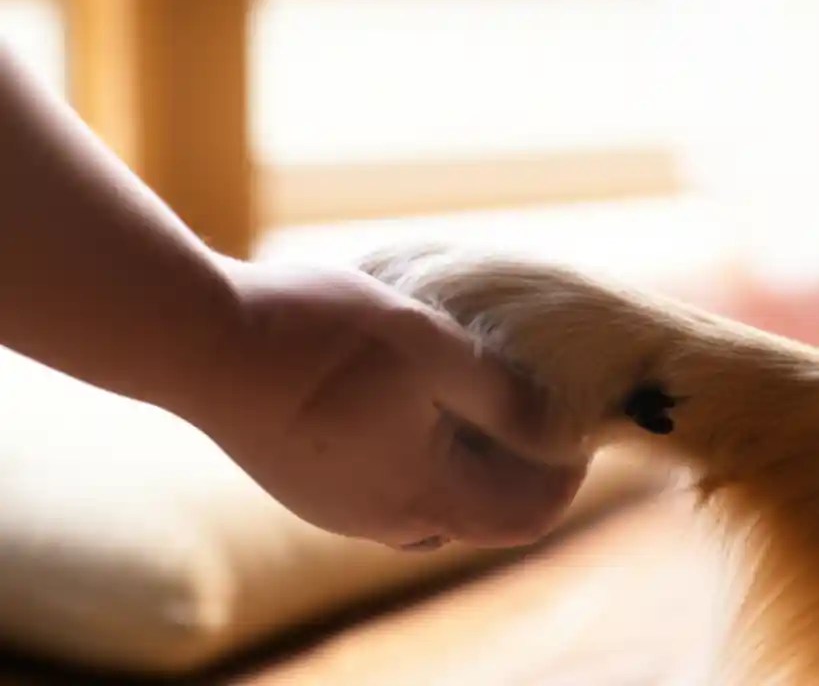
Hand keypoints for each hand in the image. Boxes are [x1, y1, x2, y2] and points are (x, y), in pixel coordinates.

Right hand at [188, 260, 587, 548]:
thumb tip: (557, 430)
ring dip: (468, 459)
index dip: (567, 481)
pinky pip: (386, 483)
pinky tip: (415, 399)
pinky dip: (421, 453)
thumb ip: (504, 397)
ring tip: (478, 395)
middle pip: (480, 513)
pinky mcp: (306, 483)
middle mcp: (382, 518)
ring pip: (432, 498)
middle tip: (537, 406)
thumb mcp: (435, 347)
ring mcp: (337, 506)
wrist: (198, 340)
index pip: (524, 517)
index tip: (583, 430)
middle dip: (520, 468)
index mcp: (422, 495)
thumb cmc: (321, 337)